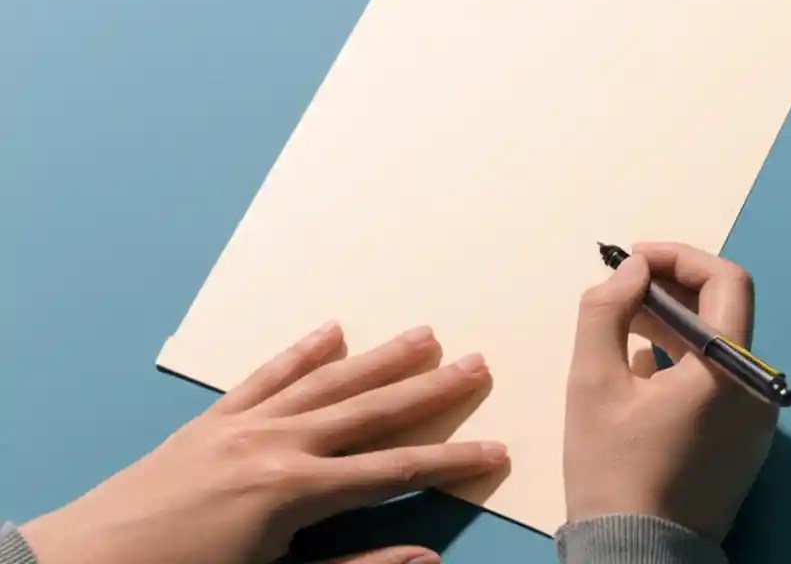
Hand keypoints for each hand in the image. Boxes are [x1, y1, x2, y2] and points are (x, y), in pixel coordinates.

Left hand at [21, 324, 505, 563]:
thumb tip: (427, 558)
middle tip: (477, 362)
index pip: (395, 472)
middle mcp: (278, 444)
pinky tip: (332, 330)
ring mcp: (244, 424)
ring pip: (328, 382)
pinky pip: (266, 375)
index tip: (496, 448)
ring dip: (380, 358)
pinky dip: (301, 351)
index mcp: (297, 493)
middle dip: (429, 389)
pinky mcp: (213, 419)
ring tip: (423, 333)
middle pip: (371, 410)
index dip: (451, 461)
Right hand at [563, 242, 777, 541]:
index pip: (726, 282)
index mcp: (731, 371)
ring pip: (721, 347)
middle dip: (673, 288)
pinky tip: (640, 365)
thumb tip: (633, 269)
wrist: (638, 556)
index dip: (679, 257)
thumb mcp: (592, 382)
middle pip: (725, 313)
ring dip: (676, 323)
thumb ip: (607, 310)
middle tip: (623, 284)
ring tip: (623, 321)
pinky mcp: (743, 443)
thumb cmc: (612, 469)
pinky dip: (685, 360)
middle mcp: (757, 390)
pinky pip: (721, 381)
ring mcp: (756, 420)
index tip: (633, 257)